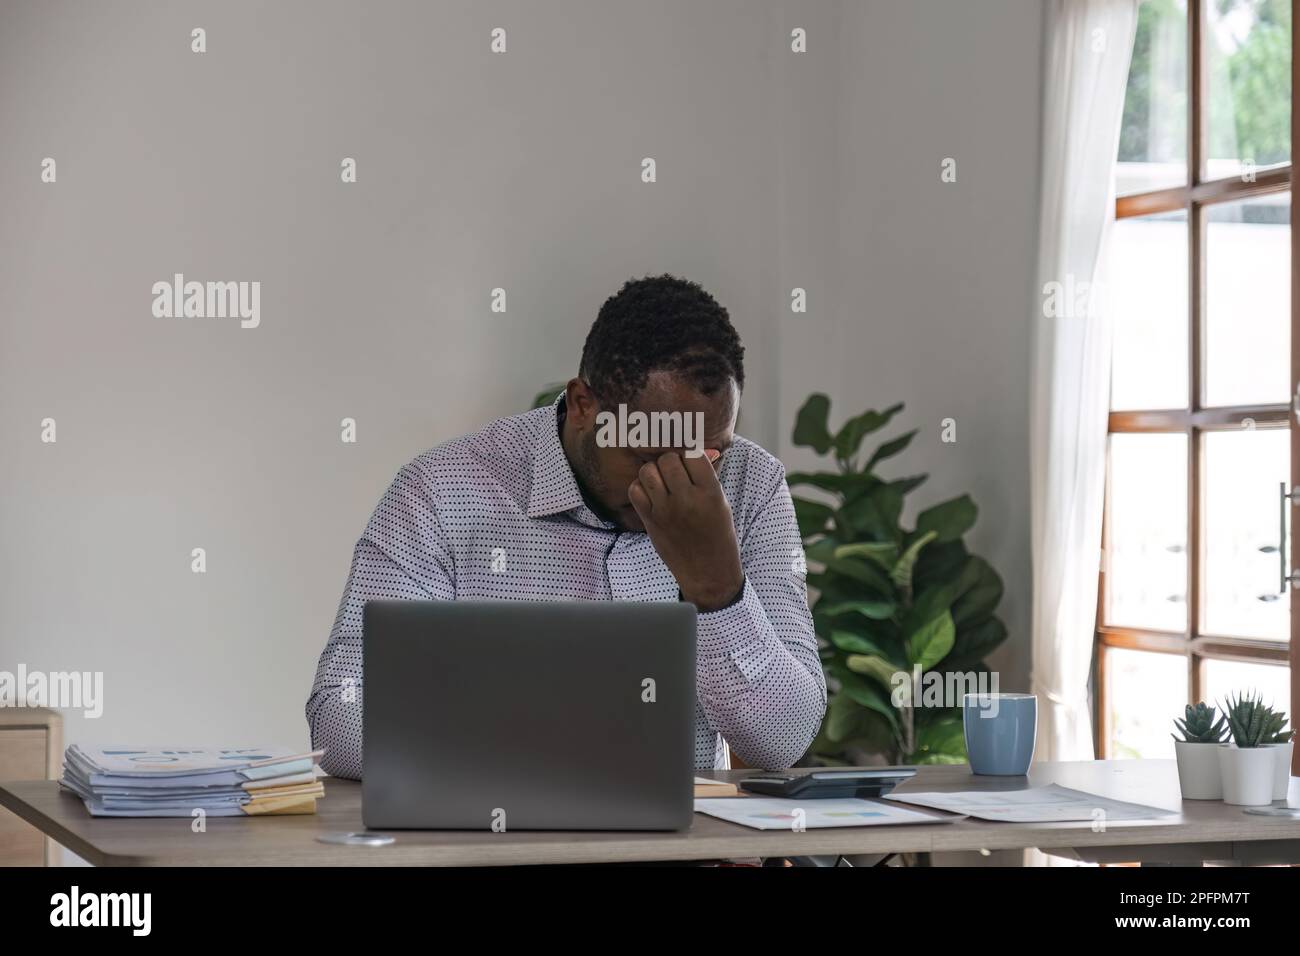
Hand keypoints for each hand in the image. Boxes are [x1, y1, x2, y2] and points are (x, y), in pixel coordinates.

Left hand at [627, 451, 743, 611]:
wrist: (708, 572)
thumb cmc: (717, 535)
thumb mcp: (721, 503)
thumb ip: (706, 477)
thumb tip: (698, 448)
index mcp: (710, 493)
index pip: (692, 454)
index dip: (690, 457)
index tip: (691, 466)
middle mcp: (687, 500)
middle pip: (667, 459)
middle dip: (670, 462)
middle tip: (675, 474)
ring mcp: (666, 511)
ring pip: (648, 471)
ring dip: (654, 472)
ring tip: (662, 483)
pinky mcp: (650, 521)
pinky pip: (635, 490)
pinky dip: (640, 488)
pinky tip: (652, 495)